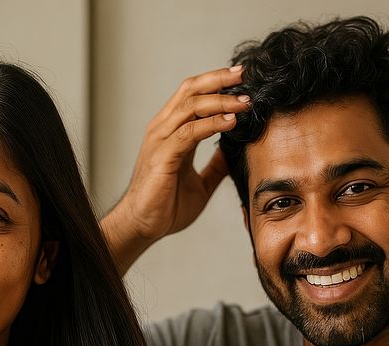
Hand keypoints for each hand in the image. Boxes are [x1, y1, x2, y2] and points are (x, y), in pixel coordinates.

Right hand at [104, 66, 249, 246]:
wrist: (143, 226)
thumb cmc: (165, 206)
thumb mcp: (201, 183)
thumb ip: (215, 165)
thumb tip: (233, 152)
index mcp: (171, 131)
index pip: (193, 95)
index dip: (217, 83)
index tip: (243, 79)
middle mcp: (163, 129)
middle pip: (191, 90)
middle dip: (220, 80)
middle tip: (245, 75)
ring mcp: (160, 141)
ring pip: (191, 106)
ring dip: (220, 101)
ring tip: (244, 103)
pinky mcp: (162, 156)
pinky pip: (189, 132)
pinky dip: (211, 124)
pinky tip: (230, 123)